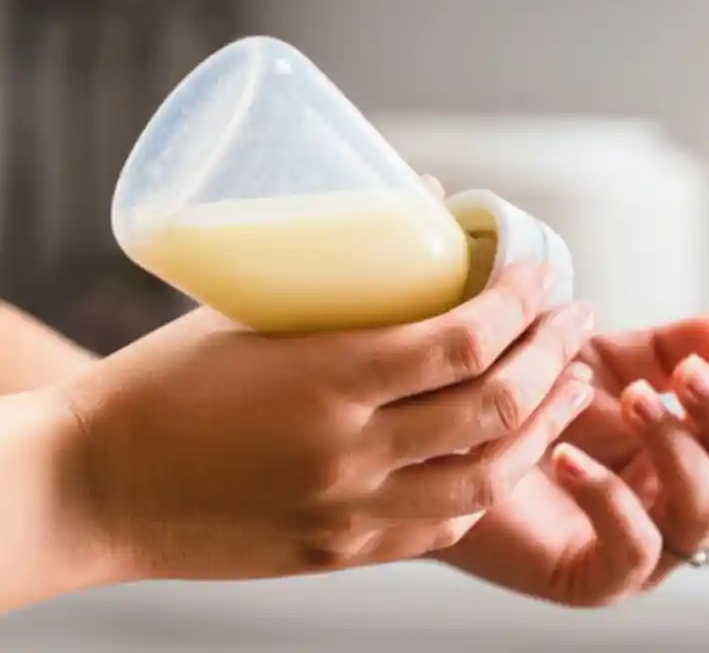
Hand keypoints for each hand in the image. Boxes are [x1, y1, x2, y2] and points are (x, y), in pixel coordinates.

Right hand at [46, 264, 596, 584]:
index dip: (519, 302)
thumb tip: (425, 201)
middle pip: (494, 405)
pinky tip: (514, 451)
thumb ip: (339, 264)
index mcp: (325, 380)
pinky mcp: (342, 551)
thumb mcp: (243, 310)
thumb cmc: (155, 383)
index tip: (543, 271)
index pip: (463, 340)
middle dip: (553, 355)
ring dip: (545, 424)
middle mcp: (351, 452)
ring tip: (574, 383)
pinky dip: (490, 482)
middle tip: (577, 317)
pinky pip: (445, 522)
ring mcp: (351, 511)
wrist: (88, 489)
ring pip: (488, 475)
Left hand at [431, 316, 708, 606]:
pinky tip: (568, 456)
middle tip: (682, 375)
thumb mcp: (596, 359)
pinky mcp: (593, 580)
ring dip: (678, 452)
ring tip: (633, 401)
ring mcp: (641, 547)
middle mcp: (672, 501)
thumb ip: (662, 347)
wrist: (436, 445)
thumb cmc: (521, 402)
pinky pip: (631, 553)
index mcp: (683, 450)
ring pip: (702, 516)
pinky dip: (610, 502)